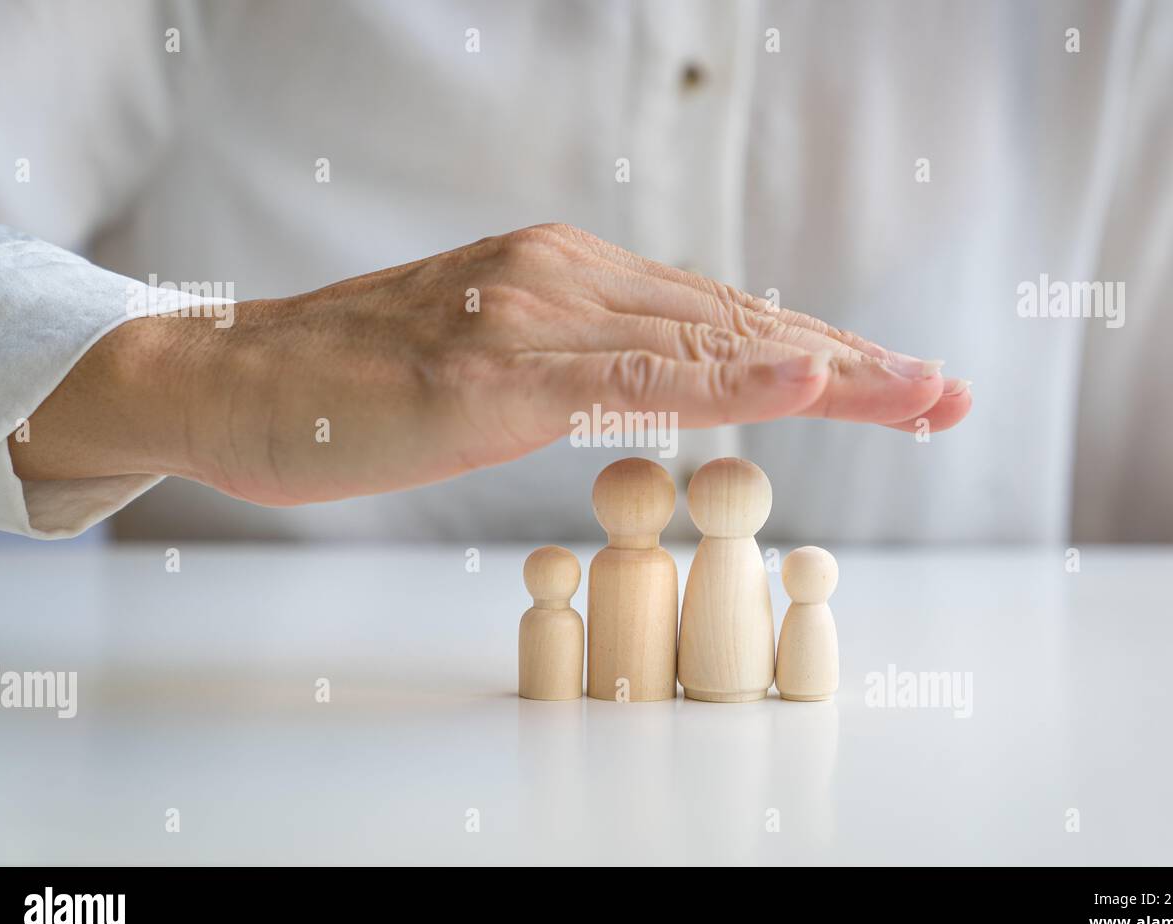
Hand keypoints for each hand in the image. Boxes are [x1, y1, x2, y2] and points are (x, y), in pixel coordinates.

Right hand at [10, 224, 970, 504]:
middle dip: (851, 363)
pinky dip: (730, 377)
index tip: (893, 385)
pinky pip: (632, 374)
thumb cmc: (352, 391)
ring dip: (826, 367)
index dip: (815, 353)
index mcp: (566, 280)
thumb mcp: (487, 372)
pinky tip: (808, 379)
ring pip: (705, 341)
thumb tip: (651, 396)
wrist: (226, 383)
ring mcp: (528, 314)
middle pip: (736, 321)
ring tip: (919, 393)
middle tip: (946, 395)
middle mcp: (561, 277)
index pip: (719, 319)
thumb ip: (573, 373)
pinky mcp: (489, 366)